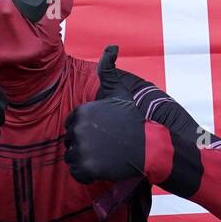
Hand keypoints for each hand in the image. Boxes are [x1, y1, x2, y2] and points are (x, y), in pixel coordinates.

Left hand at [62, 45, 147, 183]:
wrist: (150, 146)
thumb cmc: (134, 120)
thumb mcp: (120, 91)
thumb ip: (108, 69)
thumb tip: (111, 46)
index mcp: (82, 111)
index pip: (71, 126)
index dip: (85, 131)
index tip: (101, 134)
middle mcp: (78, 128)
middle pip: (70, 142)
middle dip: (84, 146)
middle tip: (104, 147)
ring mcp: (82, 148)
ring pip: (71, 159)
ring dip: (84, 161)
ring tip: (103, 157)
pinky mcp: (86, 167)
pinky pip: (76, 174)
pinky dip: (86, 175)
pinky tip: (101, 168)